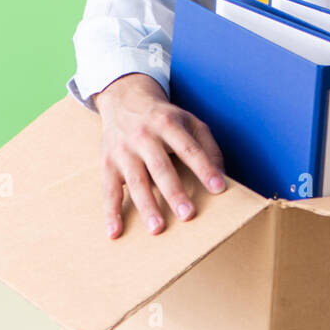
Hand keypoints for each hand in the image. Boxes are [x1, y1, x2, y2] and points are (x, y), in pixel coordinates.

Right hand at [94, 73, 225, 238]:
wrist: (124, 98)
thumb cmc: (163, 116)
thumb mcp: (189, 120)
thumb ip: (207, 145)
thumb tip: (222, 176)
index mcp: (168, 123)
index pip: (189, 148)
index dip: (204, 168)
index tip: (218, 188)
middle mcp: (144, 136)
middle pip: (161, 167)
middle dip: (174, 192)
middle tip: (188, 214)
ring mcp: (124, 150)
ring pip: (136, 181)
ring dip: (146, 206)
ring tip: (157, 228)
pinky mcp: (108, 163)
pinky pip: (109, 190)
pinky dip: (111, 212)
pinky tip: (115, 231)